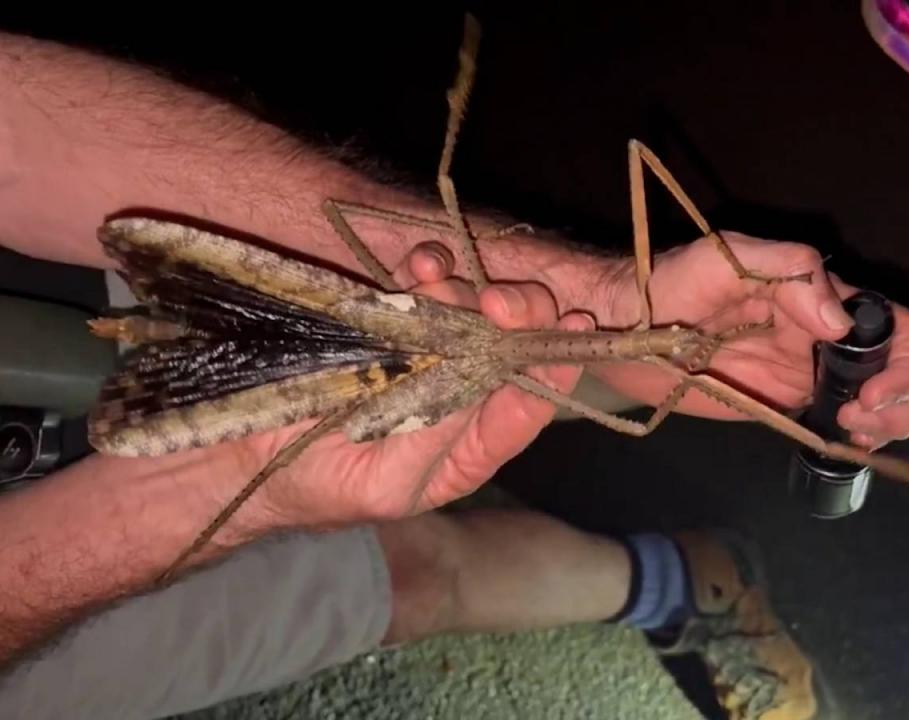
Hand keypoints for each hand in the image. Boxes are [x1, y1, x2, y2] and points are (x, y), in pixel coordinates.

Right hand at [222, 243, 589, 535]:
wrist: (240, 453)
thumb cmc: (319, 484)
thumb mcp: (390, 483)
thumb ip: (448, 437)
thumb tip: (506, 387)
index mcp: (474, 440)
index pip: (530, 396)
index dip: (555, 360)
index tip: (571, 329)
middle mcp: (460, 388)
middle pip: (510, 340)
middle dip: (518, 314)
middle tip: (498, 303)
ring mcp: (427, 346)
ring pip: (472, 303)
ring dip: (470, 286)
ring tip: (440, 284)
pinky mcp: (388, 314)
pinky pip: (422, 282)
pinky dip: (429, 266)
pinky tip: (422, 266)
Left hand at [593, 231, 908, 449]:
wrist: (625, 328)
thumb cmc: (667, 283)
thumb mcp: (723, 259)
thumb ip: (785, 272)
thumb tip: (837, 322)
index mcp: (813, 293)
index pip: (886, 318)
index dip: (899, 356)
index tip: (869, 390)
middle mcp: (819, 330)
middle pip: (895, 359)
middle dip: (902, 392)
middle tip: (864, 419)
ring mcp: (805, 367)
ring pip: (876, 391)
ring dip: (888, 416)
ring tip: (859, 433)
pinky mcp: (784, 398)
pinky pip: (837, 415)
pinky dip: (857, 433)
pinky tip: (847, 442)